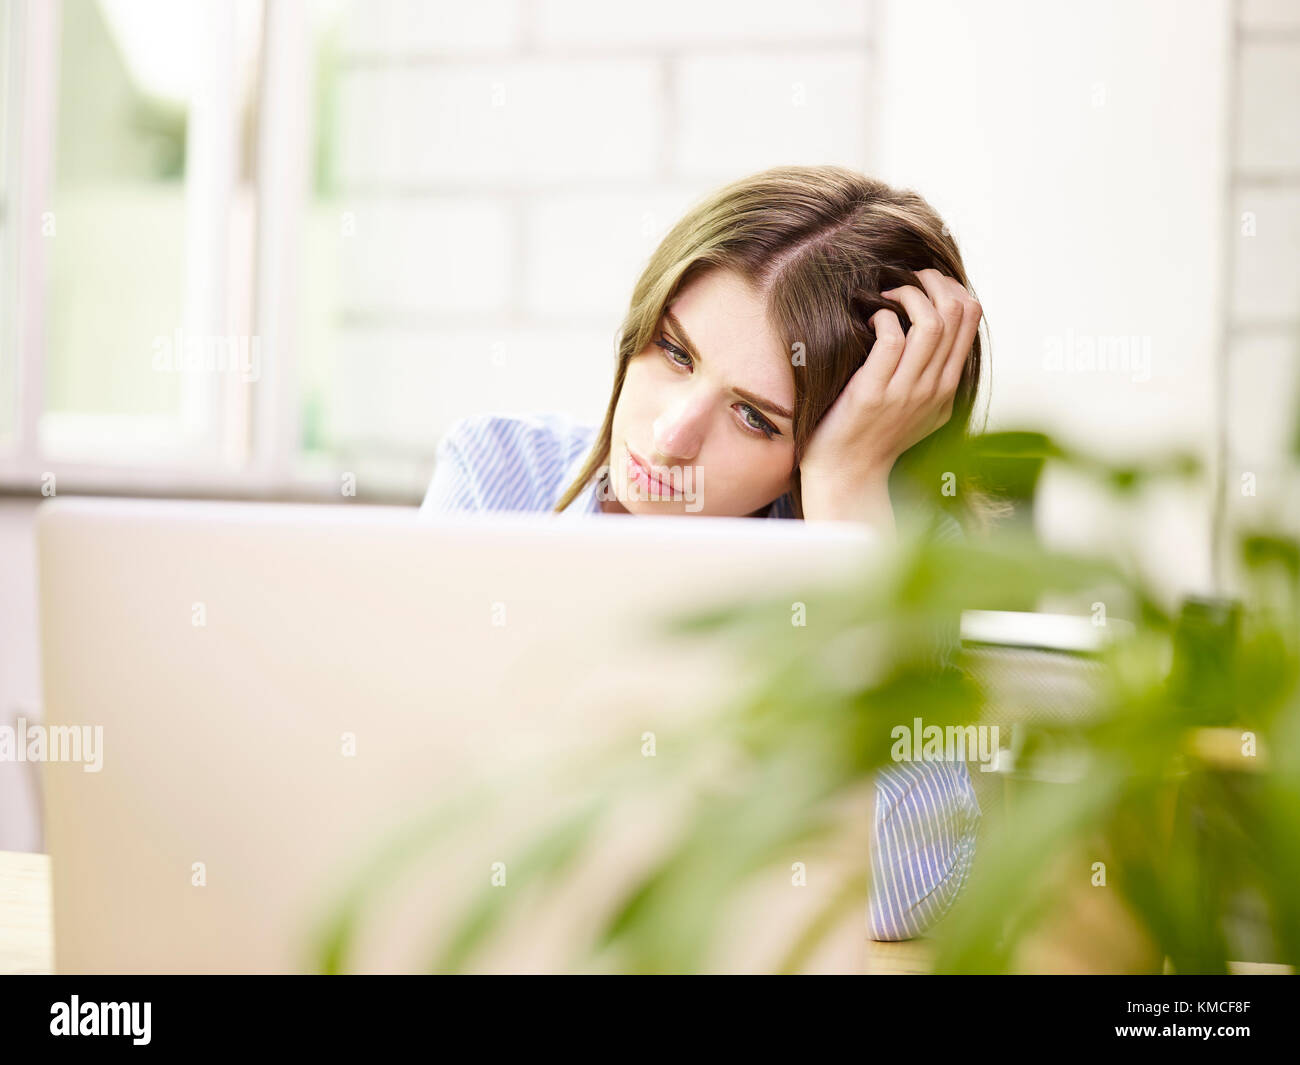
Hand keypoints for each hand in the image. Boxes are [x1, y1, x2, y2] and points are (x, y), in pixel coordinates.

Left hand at [800, 269, 981, 526]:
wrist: (849, 474)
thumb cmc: (878, 437)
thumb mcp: (923, 410)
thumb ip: (936, 377)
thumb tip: (940, 334)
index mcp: (948, 385)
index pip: (971, 317)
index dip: (952, 286)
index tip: (927, 281)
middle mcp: (934, 387)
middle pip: (955, 313)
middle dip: (932, 281)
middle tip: (907, 276)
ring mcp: (905, 391)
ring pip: (930, 323)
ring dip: (907, 294)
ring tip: (887, 293)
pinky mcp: (873, 393)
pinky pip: (890, 340)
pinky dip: (883, 317)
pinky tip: (870, 317)